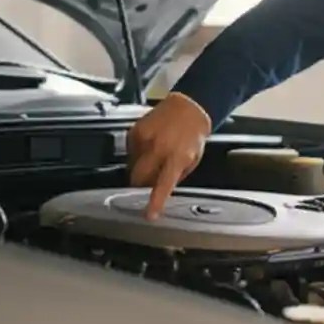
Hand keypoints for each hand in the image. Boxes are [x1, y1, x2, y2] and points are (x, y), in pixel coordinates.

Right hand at [126, 93, 211, 219]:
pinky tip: (149, 147)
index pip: (163, 185)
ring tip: (154, 157)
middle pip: (138, 178)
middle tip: (145, 184)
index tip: (149, 215)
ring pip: (132, 166)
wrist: (188, 107)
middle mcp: (159, 147)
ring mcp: (145, 138)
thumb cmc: (193, 134)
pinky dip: (137, 154)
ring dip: (139, 168)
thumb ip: (176, 176)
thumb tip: (160, 190)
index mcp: (177, 157)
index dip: (155, 203)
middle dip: (139, 186)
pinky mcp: (135, 131)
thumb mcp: (193, 160)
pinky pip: (130, 152)